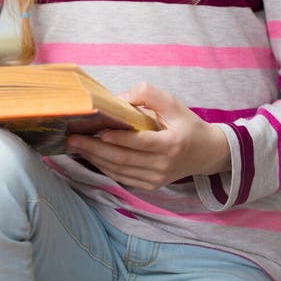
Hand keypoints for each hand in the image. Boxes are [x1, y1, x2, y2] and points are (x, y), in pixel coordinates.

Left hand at [66, 82, 230, 190]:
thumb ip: (148, 95)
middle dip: (95, 149)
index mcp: (172, 144)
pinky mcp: (150, 185)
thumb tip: (120, 99)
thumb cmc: (187, 124)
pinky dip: (105, 166)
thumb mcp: (173, 103)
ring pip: (120, 170)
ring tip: (77, 145)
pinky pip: (123, 176)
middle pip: (124, 159)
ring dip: (96, 159)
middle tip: (74, 138)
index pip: (141, 143)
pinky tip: (91, 155)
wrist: (206, 152)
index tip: (99, 132)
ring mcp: (156, 179)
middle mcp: (163, 166)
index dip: (119, 139)